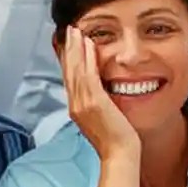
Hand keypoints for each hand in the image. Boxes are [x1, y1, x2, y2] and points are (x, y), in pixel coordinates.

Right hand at [61, 26, 139, 159]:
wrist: (119, 155)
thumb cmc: (115, 142)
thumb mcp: (101, 120)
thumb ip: (96, 106)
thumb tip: (99, 95)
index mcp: (76, 109)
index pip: (69, 79)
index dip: (68, 59)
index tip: (69, 44)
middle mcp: (75, 104)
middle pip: (68, 71)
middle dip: (68, 49)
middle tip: (69, 31)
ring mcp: (83, 103)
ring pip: (75, 69)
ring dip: (75, 48)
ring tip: (76, 31)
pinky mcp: (94, 102)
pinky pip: (88, 74)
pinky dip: (86, 58)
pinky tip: (88, 44)